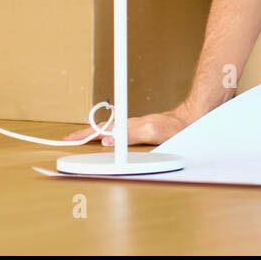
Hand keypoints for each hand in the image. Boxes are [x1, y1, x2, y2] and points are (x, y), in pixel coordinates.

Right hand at [62, 101, 197, 147]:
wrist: (193, 119)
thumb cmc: (175, 126)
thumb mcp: (152, 131)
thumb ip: (130, 135)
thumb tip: (107, 139)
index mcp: (128, 125)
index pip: (100, 131)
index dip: (84, 136)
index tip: (69, 140)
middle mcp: (130, 125)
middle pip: (101, 129)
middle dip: (83, 135)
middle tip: (67, 140)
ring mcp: (136, 127)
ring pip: (110, 130)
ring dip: (94, 135)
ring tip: (80, 140)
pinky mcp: (143, 130)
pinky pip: (120, 132)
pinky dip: (107, 135)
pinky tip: (106, 138)